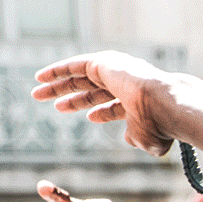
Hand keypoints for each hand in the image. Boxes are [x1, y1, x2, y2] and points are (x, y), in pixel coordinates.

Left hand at [32, 51, 176, 157]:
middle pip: (93, 90)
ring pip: (80, 78)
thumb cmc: (158, 125)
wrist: (164, 105)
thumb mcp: (146, 138)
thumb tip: (128, 138)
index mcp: (137, 102)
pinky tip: (41, 77)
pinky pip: (75, 65)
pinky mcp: (103, 63)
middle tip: (55, 105)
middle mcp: (126, 84)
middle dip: (74, 98)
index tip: (89, 117)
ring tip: (38, 92)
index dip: (101, 112)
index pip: (115, 105)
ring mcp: (116, 72)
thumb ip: (136, 138)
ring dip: (58, 85)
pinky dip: (58, 70)